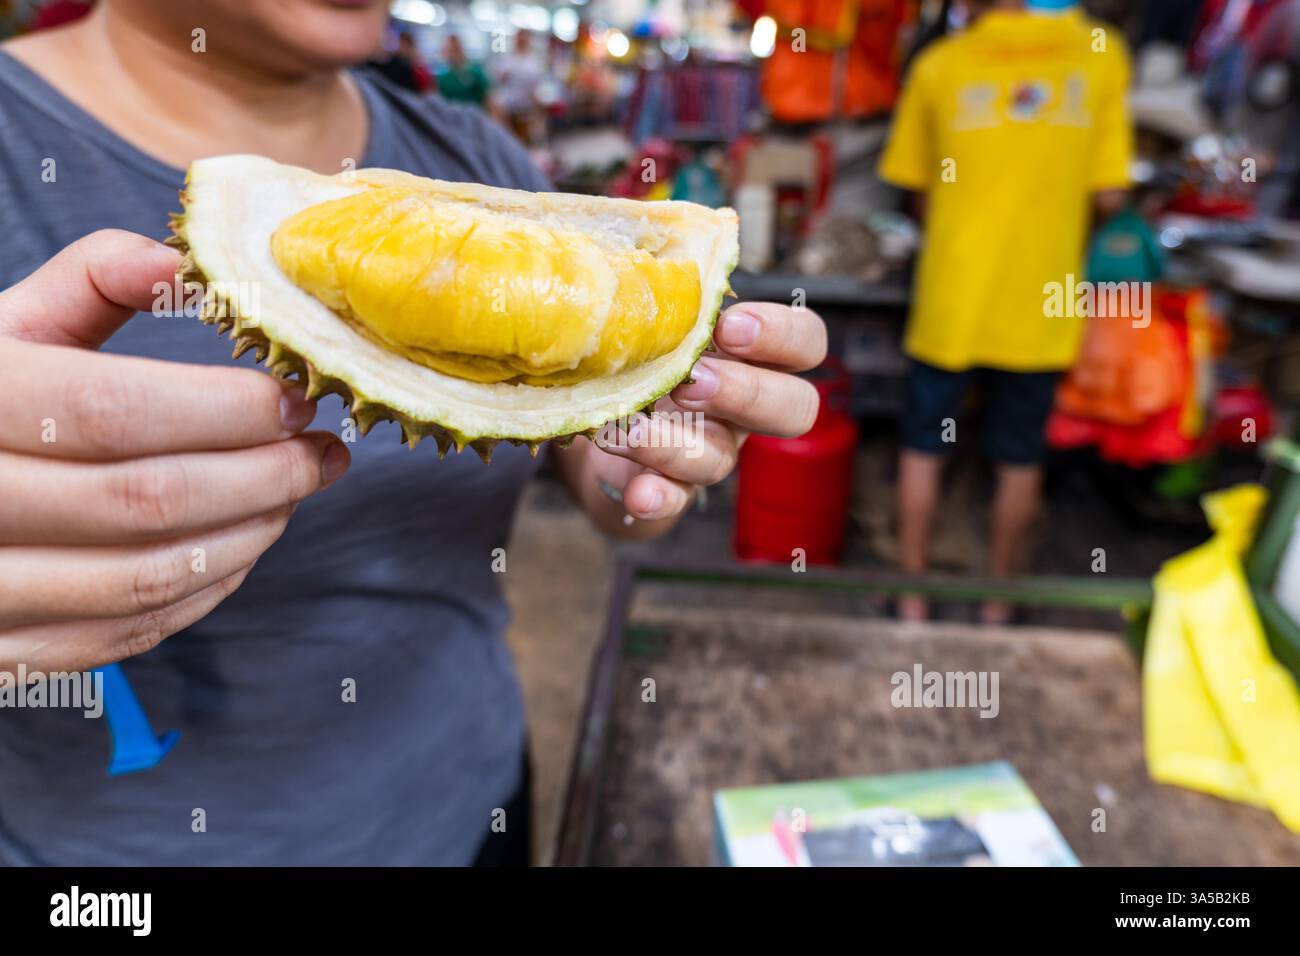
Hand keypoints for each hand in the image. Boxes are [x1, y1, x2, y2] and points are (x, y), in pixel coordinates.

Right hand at [0, 230, 348, 673]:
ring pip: (144, 576)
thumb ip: (90, 281)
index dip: (225, 408)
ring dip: (247, 537)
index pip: (114, 410)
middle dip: (263, 476)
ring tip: (293, 494)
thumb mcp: (6, 328)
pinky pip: (127, 629)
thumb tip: (183, 264)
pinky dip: (205, 591)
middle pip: (145, 499)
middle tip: (324, 453)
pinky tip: (241, 544)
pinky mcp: (5, 647)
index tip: (297, 399)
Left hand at [560, 302, 826, 533]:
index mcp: (751, 355)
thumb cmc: (630, 344)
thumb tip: (640, 234)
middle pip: (794, 409)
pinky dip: (657, 498)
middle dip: (748, 392)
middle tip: (694, 379)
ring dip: (677, 443)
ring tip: (628, 428)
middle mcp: (743, 408)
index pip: (806, 342)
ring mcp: (710, 452)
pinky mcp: (668, 490)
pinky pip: (675, 502)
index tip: (730, 325)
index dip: (783, 336)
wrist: (583, 415)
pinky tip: (636, 491)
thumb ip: (658, 281)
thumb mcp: (648, 307)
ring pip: (722, 458)